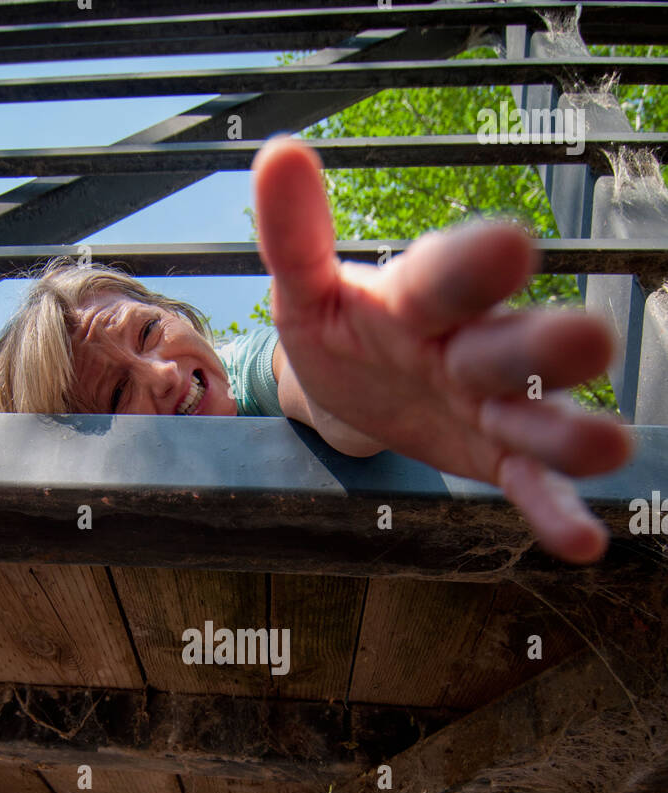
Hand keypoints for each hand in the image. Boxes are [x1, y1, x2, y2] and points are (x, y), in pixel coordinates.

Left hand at [252, 136, 632, 564]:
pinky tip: (584, 542)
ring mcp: (487, 403)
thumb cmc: (340, 327)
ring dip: (567, 431)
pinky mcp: (492, 455)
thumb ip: (295, 237)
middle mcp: (467, 344)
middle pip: (508, 343)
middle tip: (590, 339)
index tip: (511, 245)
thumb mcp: (306, 290)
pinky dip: (553, 508)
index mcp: (420, 297)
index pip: (446, 277)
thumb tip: (278, 155)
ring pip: (534, 415)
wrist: (350, 385)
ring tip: (607, 448)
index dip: (474, 265)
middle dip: (544, 343)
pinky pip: (526, 482)